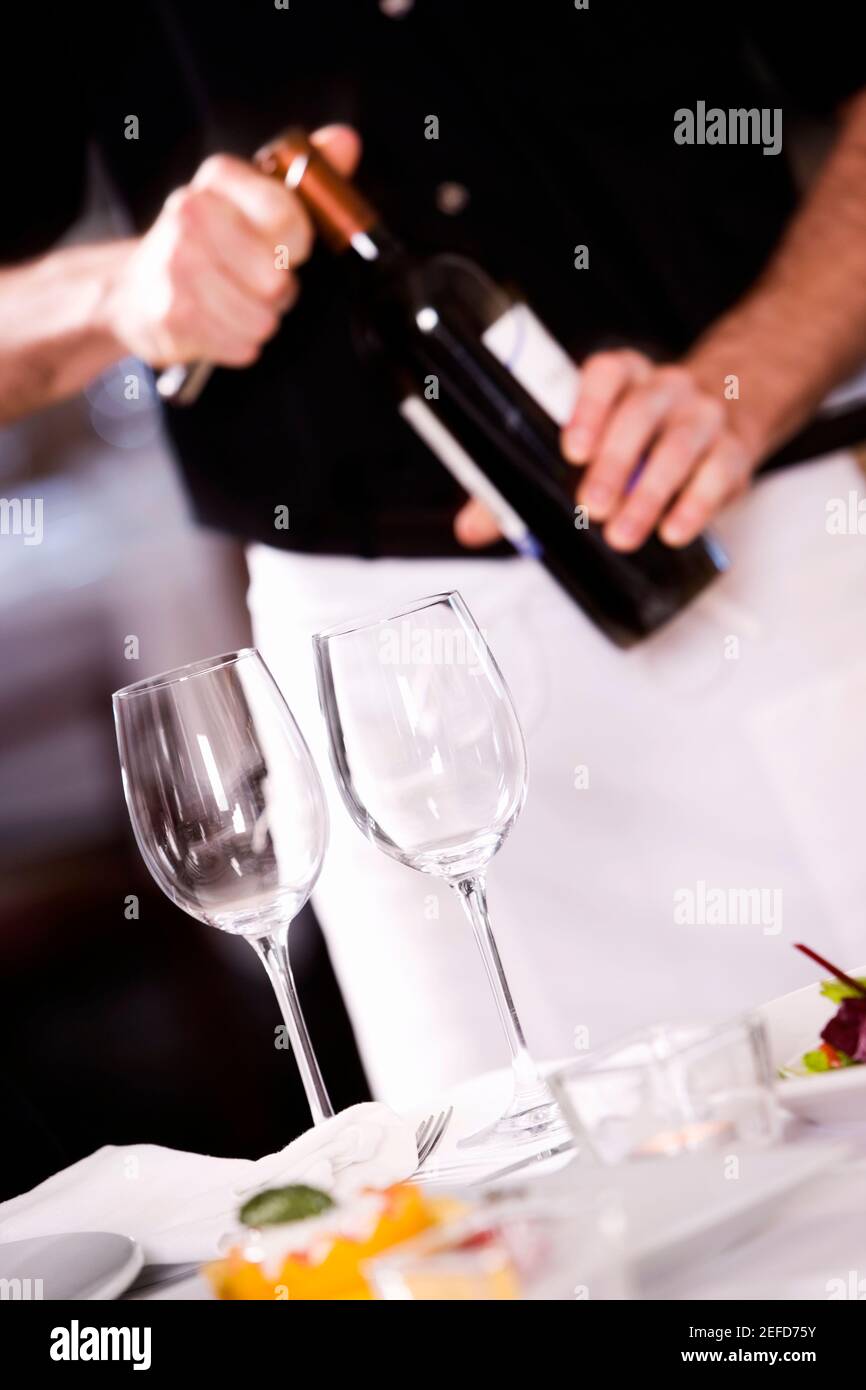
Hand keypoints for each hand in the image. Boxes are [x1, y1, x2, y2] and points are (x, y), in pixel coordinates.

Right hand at [104, 125, 360, 367]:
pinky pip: (242, 347)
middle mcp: (190, 214)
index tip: (283, 245)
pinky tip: (217, 324)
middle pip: (278, 280)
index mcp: (218, 178)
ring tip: (234, 303)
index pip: (289, 218)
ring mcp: (177, 266)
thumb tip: (347, 141)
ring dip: (259, 321)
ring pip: (262, 320)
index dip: (297, 245)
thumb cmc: (209, 244)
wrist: (135, 289)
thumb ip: (305, 173)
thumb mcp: (254, 199)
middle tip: (255, 282)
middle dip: (277, 292)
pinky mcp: (173, 316)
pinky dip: (238, 344)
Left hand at [455, 349, 761, 551]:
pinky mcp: (732, 451)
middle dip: (615, 464)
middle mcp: (663, 388)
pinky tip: (673, 531)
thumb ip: (524, 483)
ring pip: (679, 446)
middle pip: (640, 414)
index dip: (588, 406)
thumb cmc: (632, 440)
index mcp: (621, 377)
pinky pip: (718, 473)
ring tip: (624, 535)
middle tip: (593, 507)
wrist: (720, 422)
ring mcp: (702, 416)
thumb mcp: (582, 449)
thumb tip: (469, 528)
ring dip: (649, 494)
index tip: (571, 448)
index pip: (606, 373)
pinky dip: (695, 506)